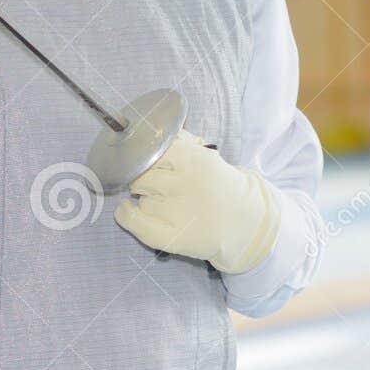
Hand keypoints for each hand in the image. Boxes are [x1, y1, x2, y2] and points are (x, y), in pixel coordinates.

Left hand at [114, 130, 280, 273]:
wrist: (244, 220)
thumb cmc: (218, 184)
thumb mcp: (205, 154)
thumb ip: (179, 141)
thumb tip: (149, 132)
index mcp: (193, 160)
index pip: (151, 151)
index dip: (145, 156)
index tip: (145, 160)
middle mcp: (183, 185)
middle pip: (141, 176)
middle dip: (142, 177)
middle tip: (153, 182)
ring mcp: (176, 213)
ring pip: (140, 199)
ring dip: (143, 198)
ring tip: (160, 200)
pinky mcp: (171, 237)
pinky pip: (135, 222)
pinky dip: (125, 215)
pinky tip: (126, 210)